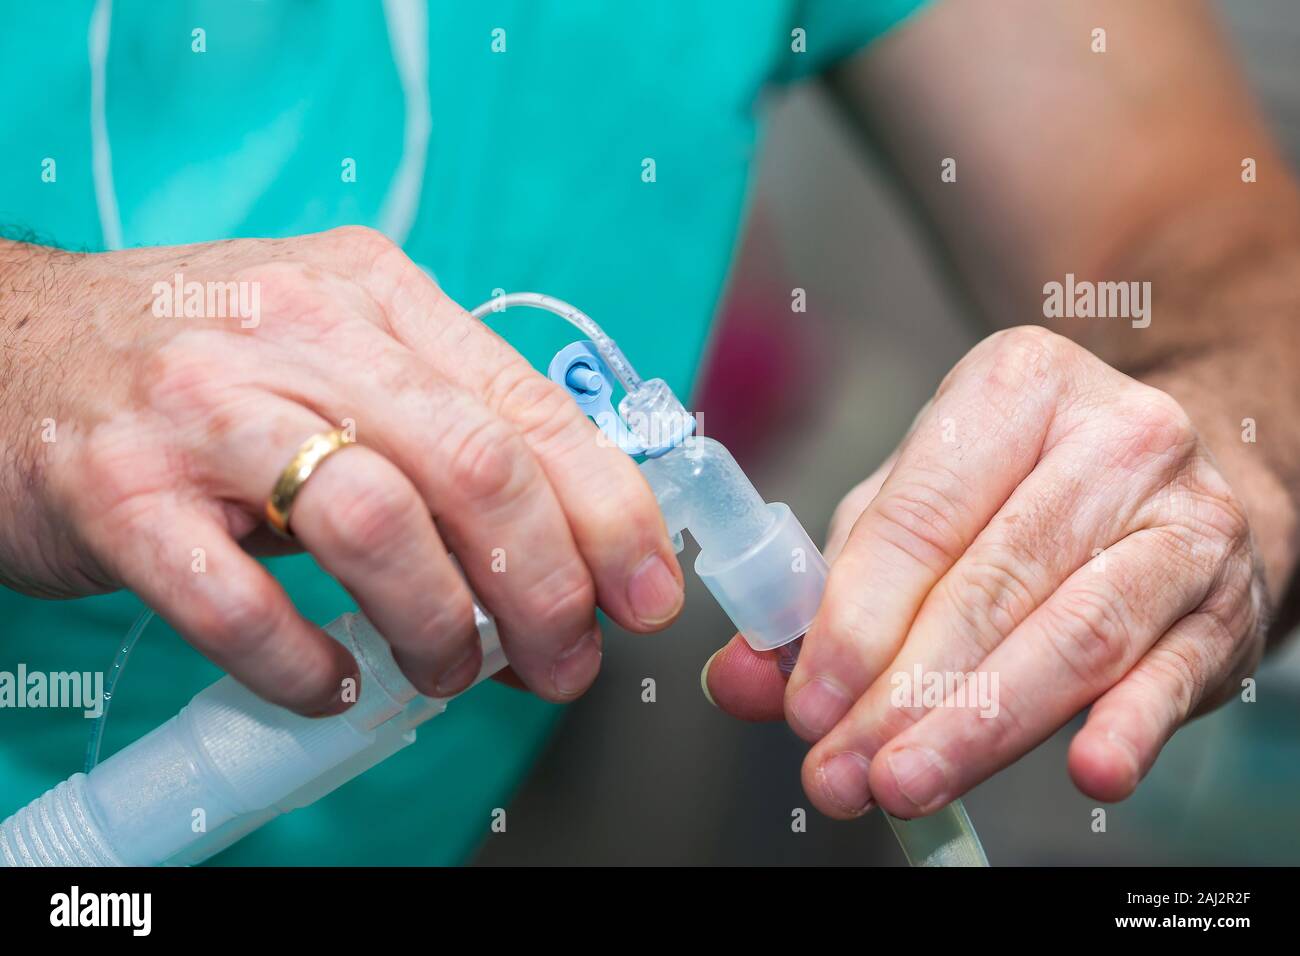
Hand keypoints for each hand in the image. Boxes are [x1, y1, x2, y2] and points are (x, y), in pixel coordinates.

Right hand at [0, 228, 682, 713]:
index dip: (610, 512)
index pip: (531, 408)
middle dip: (547, 587)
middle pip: (475, 466)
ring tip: (447, 671)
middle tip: (562, 660)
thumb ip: (447, 426)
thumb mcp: (342, 354)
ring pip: (373, 520)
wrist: (8, 346)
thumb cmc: (203, 365)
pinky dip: (300, 662)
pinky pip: (233, 599)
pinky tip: (328, 683)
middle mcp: (301, 333)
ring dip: (438, 624)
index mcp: (379, 297)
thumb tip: (566, 539)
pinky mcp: (118, 489)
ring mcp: (204, 407)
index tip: (648, 593)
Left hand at [705, 326, 1276, 817]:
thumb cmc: (1017, 496)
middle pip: (991, 583)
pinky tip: (1087, 772)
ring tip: (906, 782)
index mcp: (1014, 385)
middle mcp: (1114, 436)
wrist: (1171, 487)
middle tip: (839, 769)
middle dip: (903, 692)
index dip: (854, 619)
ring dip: (981, 724)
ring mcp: (1185, 516)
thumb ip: (824, 592)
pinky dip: (1129, 725)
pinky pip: (1173, 671)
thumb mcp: (913, 511)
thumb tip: (742, 678)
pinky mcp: (1226, 599)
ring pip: (1074, 633)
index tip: (806, 701)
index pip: (920, 515)